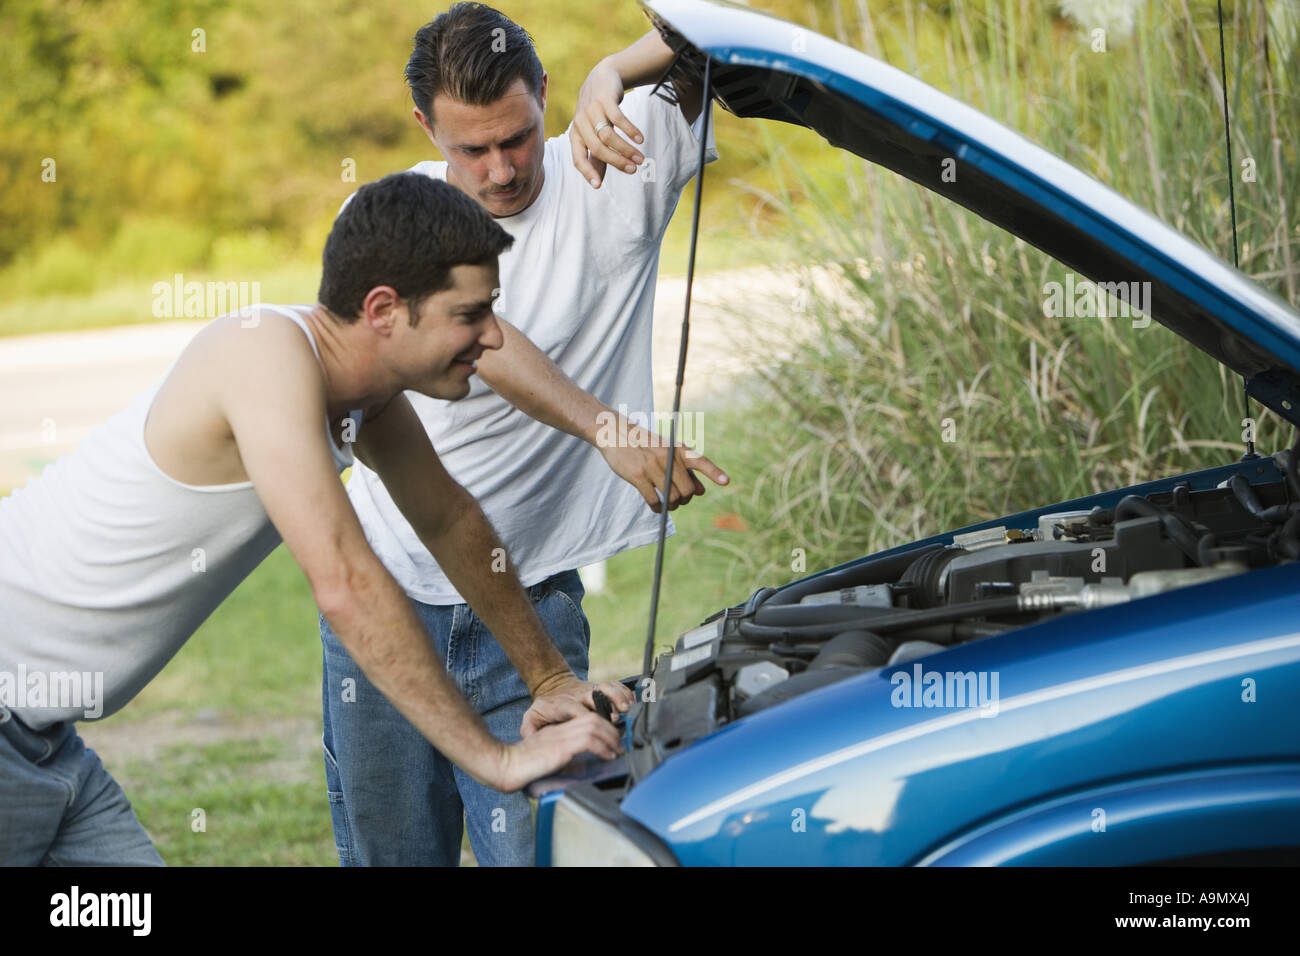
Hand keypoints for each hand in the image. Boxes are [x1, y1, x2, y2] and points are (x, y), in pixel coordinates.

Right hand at [496, 713, 624, 791]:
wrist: (504, 766)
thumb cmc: (518, 767)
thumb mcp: (542, 758)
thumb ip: (556, 758)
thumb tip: (573, 768)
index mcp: (555, 731)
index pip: (584, 720)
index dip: (601, 727)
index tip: (611, 740)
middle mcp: (560, 730)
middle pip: (593, 719)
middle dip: (610, 731)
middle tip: (619, 744)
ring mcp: (561, 736)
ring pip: (594, 726)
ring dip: (610, 738)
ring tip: (617, 750)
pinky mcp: (561, 747)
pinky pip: (589, 740)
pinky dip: (603, 747)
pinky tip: (609, 755)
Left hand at [521, 675, 636, 736]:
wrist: (552, 684)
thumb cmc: (545, 708)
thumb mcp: (531, 718)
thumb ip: (529, 730)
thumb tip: (531, 741)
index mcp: (563, 704)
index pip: (575, 710)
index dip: (585, 718)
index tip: (594, 728)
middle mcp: (578, 695)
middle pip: (594, 697)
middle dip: (607, 706)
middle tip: (617, 718)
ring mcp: (590, 690)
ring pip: (606, 687)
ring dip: (618, 696)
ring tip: (628, 707)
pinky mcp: (599, 688)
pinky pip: (614, 685)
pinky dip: (624, 691)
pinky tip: (632, 701)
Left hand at [569, 59, 645, 187]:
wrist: (602, 78)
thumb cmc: (597, 112)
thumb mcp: (593, 133)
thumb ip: (595, 157)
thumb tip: (598, 182)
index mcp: (575, 135)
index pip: (577, 158)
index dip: (587, 172)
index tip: (598, 186)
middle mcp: (580, 123)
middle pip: (597, 149)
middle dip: (616, 162)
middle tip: (633, 170)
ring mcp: (592, 110)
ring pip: (608, 136)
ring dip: (626, 149)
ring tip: (640, 158)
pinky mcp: (605, 100)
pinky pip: (618, 119)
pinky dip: (630, 131)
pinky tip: (640, 139)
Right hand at [598, 421, 728, 512]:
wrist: (616, 434)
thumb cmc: (644, 446)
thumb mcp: (666, 452)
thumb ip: (685, 470)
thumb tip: (701, 492)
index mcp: (677, 449)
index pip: (700, 461)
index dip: (714, 472)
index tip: (726, 481)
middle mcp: (667, 457)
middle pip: (686, 489)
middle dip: (685, 499)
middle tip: (680, 500)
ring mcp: (652, 467)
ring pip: (672, 497)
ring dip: (672, 505)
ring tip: (668, 504)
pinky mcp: (638, 477)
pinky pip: (654, 500)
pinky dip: (658, 508)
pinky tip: (656, 507)